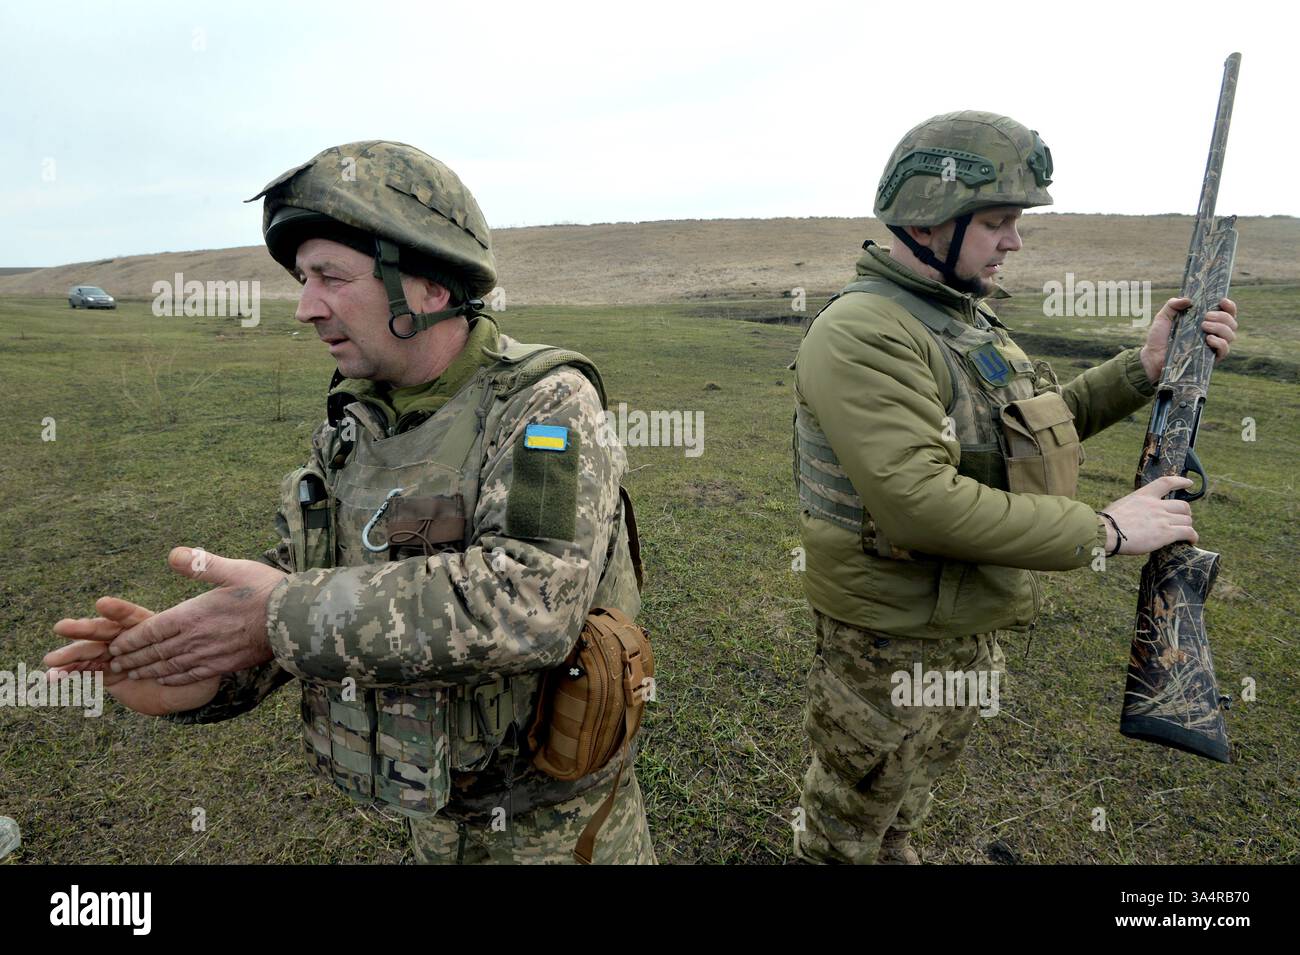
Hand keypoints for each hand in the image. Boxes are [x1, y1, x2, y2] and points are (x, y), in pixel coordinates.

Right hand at [47, 597, 220, 714]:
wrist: (195, 686)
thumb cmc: (202, 656)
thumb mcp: (207, 638)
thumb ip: (205, 620)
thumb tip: (209, 595)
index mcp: (151, 626)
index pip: (133, 616)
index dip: (118, 610)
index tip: (102, 604)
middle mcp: (131, 638)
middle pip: (106, 632)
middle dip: (83, 630)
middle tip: (61, 627)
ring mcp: (119, 656)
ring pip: (91, 654)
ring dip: (70, 656)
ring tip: (50, 661)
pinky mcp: (111, 676)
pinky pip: (89, 675)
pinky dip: (71, 676)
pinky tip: (52, 679)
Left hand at [105, 547, 285, 684]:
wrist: (294, 620)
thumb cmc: (265, 590)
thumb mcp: (233, 569)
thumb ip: (201, 564)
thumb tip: (173, 555)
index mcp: (193, 614)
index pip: (152, 629)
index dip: (130, 639)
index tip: (114, 644)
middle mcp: (196, 638)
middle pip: (155, 652)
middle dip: (132, 658)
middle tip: (114, 664)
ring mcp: (210, 655)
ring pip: (170, 666)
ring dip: (147, 671)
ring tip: (131, 675)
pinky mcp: (225, 665)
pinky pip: (192, 676)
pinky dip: (174, 679)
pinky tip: (166, 680)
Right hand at [1100, 475, 1198, 554]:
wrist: (1106, 532)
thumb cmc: (1107, 522)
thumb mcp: (1122, 506)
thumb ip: (1135, 508)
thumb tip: (1136, 516)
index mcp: (1144, 495)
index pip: (1166, 482)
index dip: (1180, 481)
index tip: (1189, 483)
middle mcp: (1156, 505)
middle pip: (1183, 506)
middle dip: (1185, 514)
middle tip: (1181, 521)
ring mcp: (1162, 518)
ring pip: (1187, 520)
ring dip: (1187, 527)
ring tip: (1184, 534)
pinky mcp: (1166, 533)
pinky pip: (1188, 532)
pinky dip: (1192, 537)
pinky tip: (1191, 541)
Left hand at [1140, 296, 1237, 383]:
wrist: (1151, 357)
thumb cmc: (1159, 337)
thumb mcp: (1163, 317)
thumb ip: (1173, 305)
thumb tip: (1188, 299)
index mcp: (1206, 321)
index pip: (1227, 313)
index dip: (1229, 306)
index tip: (1222, 301)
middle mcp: (1213, 333)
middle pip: (1232, 323)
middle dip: (1223, 316)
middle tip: (1207, 316)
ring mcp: (1213, 347)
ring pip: (1231, 335)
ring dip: (1221, 327)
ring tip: (1204, 325)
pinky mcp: (1210, 359)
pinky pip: (1224, 350)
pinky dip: (1220, 342)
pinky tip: (1208, 339)